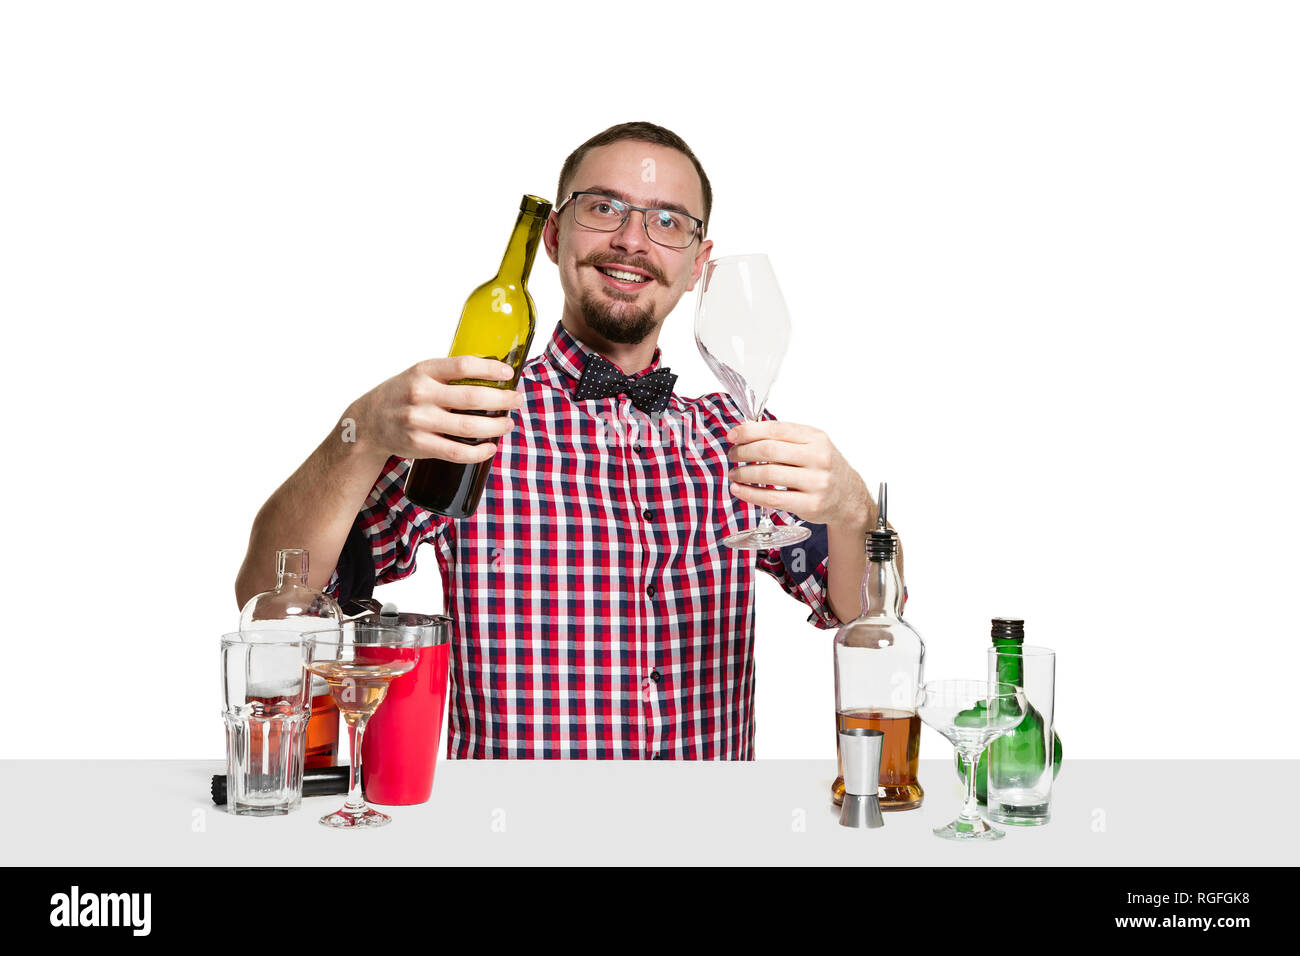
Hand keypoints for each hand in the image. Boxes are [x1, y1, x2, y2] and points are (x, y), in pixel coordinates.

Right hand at [345, 356, 522, 463]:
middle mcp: (421, 394)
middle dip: (502, 400)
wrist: (367, 423)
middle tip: (517, 400)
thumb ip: (448, 374)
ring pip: (468, 427)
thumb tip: (491, 374)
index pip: (463, 365)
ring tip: (508, 424)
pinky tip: (490, 448)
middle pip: (471, 397)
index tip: (508, 374)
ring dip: (495, 426)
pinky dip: (478, 453)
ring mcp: (419, 422)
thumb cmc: (401, 395)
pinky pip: (456, 452)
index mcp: (423, 371)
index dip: (491, 369)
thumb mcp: (419, 374)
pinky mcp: (419, 445)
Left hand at [726, 420, 873, 530]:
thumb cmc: (823, 468)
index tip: (733, 435)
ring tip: (734, 473)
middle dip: (743, 452)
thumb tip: (745, 433)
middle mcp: (818, 458)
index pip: (776, 429)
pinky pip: (772, 499)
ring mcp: (816, 482)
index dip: (749, 431)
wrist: (849, 497)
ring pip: (768, 474)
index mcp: (816, 438)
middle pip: (769, 450)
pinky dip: (750, 494)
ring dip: (744, 473)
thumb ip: (784, 438)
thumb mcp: (812, 444)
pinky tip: (739, 490)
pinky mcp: (810, 504)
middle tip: (732, 455)